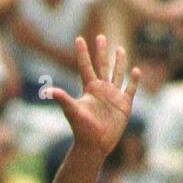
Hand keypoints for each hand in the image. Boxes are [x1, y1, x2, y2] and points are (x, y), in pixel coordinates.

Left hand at [45, 36, 138, 158]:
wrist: (95, 145)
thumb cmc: (82, 129)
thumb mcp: (72, 111)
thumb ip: (62, 98)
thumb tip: (46, 91)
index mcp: (90, 88)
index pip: (86, 66)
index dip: (82, 53)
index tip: (78, 39)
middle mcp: (102, 89)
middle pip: (102, 66)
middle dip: (102, 51)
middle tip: (101, 36)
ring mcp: (114, 96)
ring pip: (117, 74)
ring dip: (119, 62)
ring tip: (120, 48)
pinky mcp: (124, 105)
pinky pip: (130, 89)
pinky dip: (134, 80)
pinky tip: (135, 70)